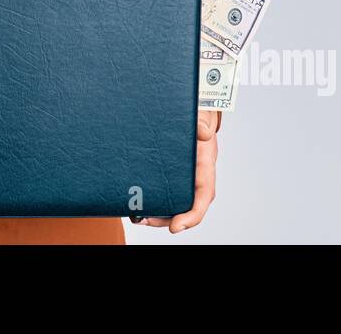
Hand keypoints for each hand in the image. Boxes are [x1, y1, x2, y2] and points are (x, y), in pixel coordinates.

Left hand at [133, 110, 218, 233]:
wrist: (193, 112)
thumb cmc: (199, 117)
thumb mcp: (202, 117)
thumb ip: (203, 123)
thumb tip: (203, 132)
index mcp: (205, 166)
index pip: (204, 195)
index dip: (192, 215)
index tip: (175, 227)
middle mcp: (194, 176)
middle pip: (185, 206)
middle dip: (166, 218)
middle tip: (144, 220)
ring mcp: (181, 176)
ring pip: (172, 201)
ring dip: (156, 212)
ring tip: (136, 215)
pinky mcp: (168, 172)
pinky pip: (162, 189)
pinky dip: (151, 198)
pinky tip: (135, 200)